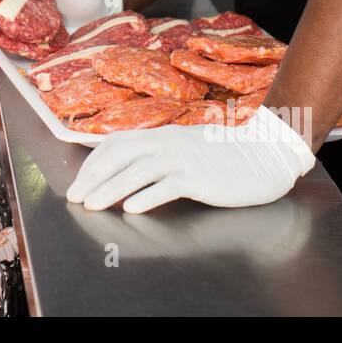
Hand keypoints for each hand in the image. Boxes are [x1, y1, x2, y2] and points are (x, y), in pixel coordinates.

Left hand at [66, 108, 315, 213]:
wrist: (265, 155)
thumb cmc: (225, 155)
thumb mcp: (186, 147)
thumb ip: (160, 152)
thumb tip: (128, 166)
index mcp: (163, 134)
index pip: (117, 143)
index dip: (94, 162)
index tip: (79, 181)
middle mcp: (169, 142)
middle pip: (121, 155)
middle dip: (94, 177)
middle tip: (76, 197)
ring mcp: (185, 159)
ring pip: (139, 171)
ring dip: (112, 188)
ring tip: (93, 205)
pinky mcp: (201, 177)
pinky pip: (169, 186)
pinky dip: (148, 196)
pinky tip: (133, 208)